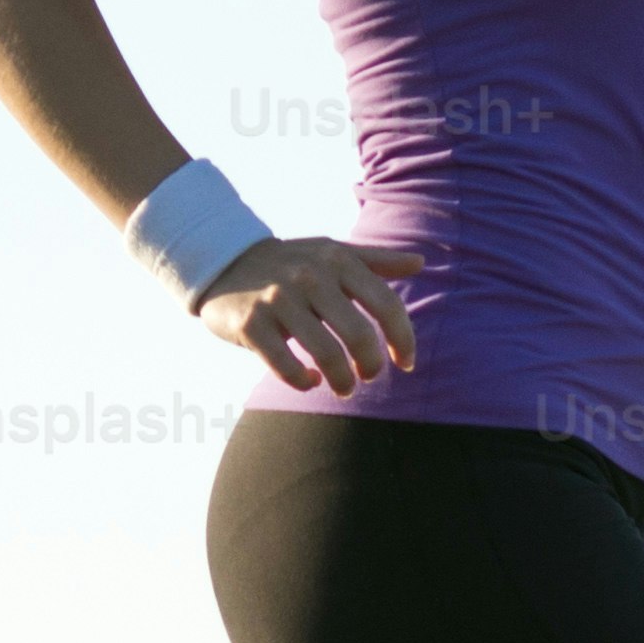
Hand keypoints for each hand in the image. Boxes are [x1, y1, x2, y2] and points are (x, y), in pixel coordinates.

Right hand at [196, 234, 425, 392]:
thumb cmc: (291, 263)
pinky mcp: (249, 323)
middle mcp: (309, 276)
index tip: (406, 363)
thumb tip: (420, 262)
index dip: (403, 339)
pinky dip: (304, 382)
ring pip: (325, 354)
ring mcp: (277, 299)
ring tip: (344, 388)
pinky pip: (286, 366)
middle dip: (371, 365)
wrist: (224, 262)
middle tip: (368, 376)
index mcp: (336, 260)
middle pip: (359, 335)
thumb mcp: (332, 254)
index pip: (386, 305)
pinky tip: (310, 381)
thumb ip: (376, 260)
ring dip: (341, 381)